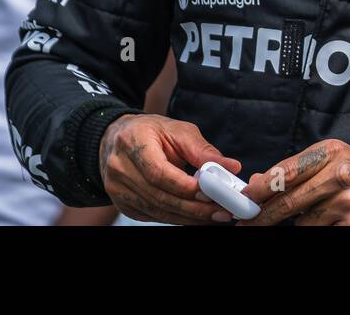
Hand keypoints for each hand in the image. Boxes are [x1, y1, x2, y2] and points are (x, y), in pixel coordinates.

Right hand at [98, 113, 241, 224]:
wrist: (119, 138)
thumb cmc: (151, 132)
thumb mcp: (178, 131)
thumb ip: (203, 151)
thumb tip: (231, 167)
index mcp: (132, 142)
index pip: (159, 172)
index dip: (186, 187)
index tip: (212, 193)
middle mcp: (119, 167)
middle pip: (158, 196)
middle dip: (193, 207)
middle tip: (221, 211)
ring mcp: (117, 188)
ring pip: (156, 210)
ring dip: (188, 217)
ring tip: (214, 216)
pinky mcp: (123, 204)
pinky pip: (153, 215)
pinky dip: (177, 218)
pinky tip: (196, 216)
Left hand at [239, 139, 349, 225]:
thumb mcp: (332, 161)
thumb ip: (297, 170)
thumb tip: (259, 180)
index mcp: (330, 152)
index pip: (284, 172)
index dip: (260, 189)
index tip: (244, 199)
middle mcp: (339, 174)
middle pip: (287, 202)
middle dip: (263, 216)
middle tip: (248, 223)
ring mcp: (348, 203)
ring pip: (302, 224)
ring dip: (299, 225)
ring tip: (314, 217)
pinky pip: (322, 233)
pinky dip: (320, 230)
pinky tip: (330, 223)